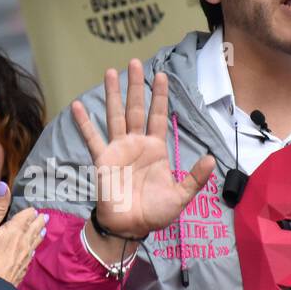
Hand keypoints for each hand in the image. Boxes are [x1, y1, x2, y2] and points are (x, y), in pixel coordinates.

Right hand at [0, 182, 48, 285]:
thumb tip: (4, 185)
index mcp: (15, 230)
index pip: (26, 216)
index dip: (29, 211)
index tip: (33, 208)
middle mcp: (23, 242)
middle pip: (34, 229)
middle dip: (38, 221)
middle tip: (44, 217)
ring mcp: (24, 257)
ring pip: (34, 242)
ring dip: (39, 235)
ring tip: (43, 230)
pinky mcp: (21, 270)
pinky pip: (30, 256)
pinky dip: (33, 250)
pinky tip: (32, 252)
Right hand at [71, 59, 214, 238]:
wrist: (130, 227)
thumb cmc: (155, 213)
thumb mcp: (180, 196)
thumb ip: (194, 178)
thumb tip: (213, 159)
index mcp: (156, 149)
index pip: (158, 116)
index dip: (160, 96)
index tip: (161, 74)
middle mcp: (136, 144)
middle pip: (136, 108)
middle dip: (136, 85)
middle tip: (134, 62)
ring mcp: (118, 149)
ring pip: (115, 115)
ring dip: (112, 94)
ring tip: (110, 72)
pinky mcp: (102, 159)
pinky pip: (93, 138)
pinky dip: (85, 123)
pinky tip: (78, 106)